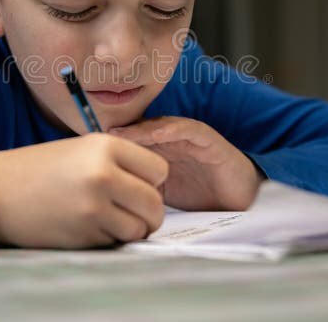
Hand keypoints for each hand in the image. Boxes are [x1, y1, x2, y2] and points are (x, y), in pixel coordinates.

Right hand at [0, 133, 167, 247]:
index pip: (159, 170)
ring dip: (130, 229)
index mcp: (106, 146)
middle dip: (148, 213)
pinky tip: (86, 226)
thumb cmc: (39, 169)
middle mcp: (103, 174)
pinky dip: (108, 239)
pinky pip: (115, 242)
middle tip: (132, 211)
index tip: (137, 185)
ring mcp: (94, 207)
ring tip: (108, 219)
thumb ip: (120, 162)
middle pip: (155, 204)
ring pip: (140, 228)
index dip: (152, 181)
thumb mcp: (82, 149)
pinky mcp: (83, 235)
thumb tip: (158, 186)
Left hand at [109, 117, 261, 210]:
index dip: (111, 146)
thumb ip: (141, 190)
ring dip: (140, 129)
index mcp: (159, 153)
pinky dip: (172, 128)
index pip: (131, 143)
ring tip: (122, 134)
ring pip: (160, 127)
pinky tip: (157, 133)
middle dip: (119, 134)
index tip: (88, 152)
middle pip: (140, 131)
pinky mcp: (208, 140)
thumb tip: (110, 199)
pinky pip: (189, 129)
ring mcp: (189, 138)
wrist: (239, 199)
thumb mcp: (164, 195)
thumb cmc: (201, 195)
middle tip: (96, 138)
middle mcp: (171, 141)